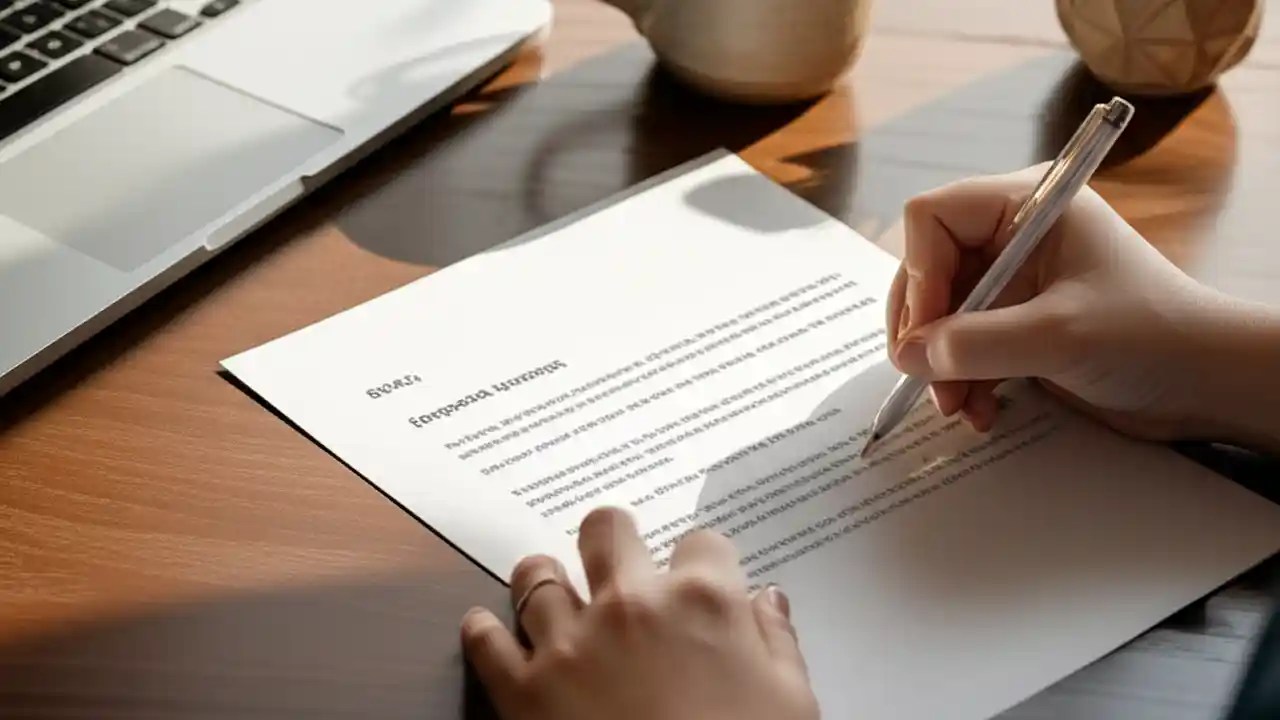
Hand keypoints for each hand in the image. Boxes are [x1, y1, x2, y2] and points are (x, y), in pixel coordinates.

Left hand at [461, 508, 817, 719]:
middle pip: (607, 531)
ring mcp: (571, 643)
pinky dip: (483, 630)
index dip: (704, 560)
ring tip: (549, 584)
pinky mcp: (523, 690)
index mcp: (703, 603)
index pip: (704, 543)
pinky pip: (487, 640)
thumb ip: (778, 643)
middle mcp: (632, 606)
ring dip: (544, 578)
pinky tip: (485, 626)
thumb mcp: (791, 704)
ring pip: (537, 576)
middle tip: (613, 554)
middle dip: (611, 537)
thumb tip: (768, 602)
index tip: (701, 575)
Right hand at [887, 165, 1279, 448]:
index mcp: (1028, 205)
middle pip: (928, 267)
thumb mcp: (1056, 337)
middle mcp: (1015, 233)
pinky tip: (981, 410)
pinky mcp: (1019, 320)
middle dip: (925, 329)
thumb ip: (974, 344)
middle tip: (928, 378)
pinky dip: (963, 378)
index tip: (926, 331)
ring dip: (941, 363)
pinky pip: (965, 342)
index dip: (919, 272)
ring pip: (942, 312)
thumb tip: (909, 356)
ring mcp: (1016, 278)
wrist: (1206, 382)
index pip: (933, 217)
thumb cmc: (1151, 337)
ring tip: (958, 406)